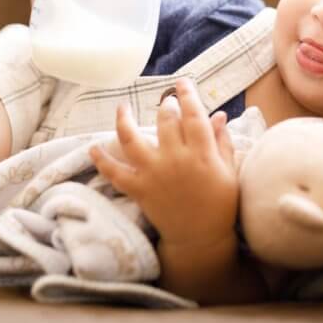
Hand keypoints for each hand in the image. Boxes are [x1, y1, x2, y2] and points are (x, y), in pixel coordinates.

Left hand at [89, 78, 237, 248]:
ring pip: (132, 139)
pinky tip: (93, 147)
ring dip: (124, 121)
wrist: (200, 240)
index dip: (187, 95)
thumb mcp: (229, 171)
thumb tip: (219, 115)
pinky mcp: (139, 190)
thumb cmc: (220, 205)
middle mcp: (176, 160)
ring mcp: (154, 174)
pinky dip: (101, 160)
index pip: (193, 115)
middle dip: (165, 105)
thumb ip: (222, 142)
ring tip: (122, 108)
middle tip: (166, 101)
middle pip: (164, 121)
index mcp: (202, 154)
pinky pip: (115, 173)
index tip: (182, 82)